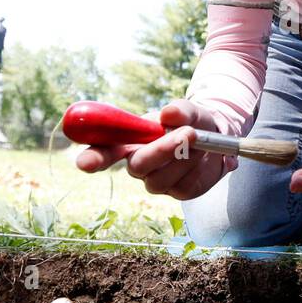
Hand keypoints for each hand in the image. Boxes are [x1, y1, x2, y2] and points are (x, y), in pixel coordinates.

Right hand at [74, 99, 226, 199]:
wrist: (217, 139)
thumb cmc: (191, 121)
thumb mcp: (188, 110)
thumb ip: (179, 110)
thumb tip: (168, 114)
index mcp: (129, 142)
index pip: (103, 151)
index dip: (92, 157)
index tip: (84, 162)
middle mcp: (138, 164)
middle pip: (137, 166)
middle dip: (161, 150)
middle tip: (187, 133)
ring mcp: (157, 181)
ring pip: (161, 178)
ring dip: (185, 156)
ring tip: (198, 137)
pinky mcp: (178, 192)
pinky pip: (183, 185)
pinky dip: (197, 167)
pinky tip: (203, 155)